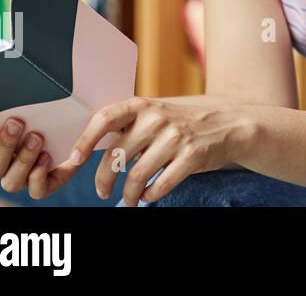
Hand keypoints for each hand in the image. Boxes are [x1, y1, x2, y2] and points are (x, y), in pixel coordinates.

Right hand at [0, 117, 84, 200]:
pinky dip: (38, 176)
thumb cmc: (43, 117)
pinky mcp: (45, 185)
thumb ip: (8, 109)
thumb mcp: (28, 110)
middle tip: (16, 122)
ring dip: (23, 159)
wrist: (74, 131)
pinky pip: (36, 191)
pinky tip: (46, 157)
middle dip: (5, 144)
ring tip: (36, 137)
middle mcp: (5, 170)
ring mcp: (23, 180)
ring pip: (11, 182)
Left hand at [70, 95, 246, 205]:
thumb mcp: (159, 111)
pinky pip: (159, 185)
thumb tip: (89, 147)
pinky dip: (149, 195)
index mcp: (144, 105)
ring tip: (128, 200)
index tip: (74, 160)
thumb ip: (130, 123)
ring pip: (136, 175)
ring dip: (128, 194)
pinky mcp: (192, 156)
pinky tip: (149, 194)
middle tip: (102, 192)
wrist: (232, 122)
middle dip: (103, 180)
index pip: (104, 118)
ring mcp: (176, 137)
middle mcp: (157, 118)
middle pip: (116, 156)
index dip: (85, 140)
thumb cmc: (187, 119)